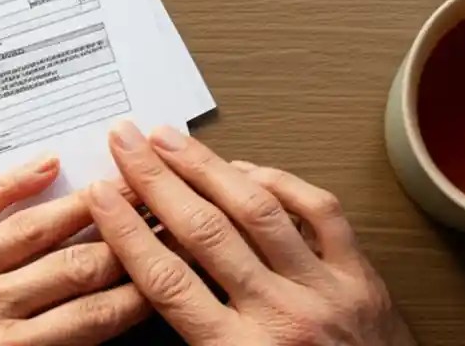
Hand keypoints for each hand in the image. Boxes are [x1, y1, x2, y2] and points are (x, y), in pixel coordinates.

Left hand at [0, 156, 149, 345]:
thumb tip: (80, 342)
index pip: (94, 318)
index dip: (142, 289)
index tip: (173, 268)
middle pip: (77, 266)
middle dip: (130, 241)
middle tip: (167, 215)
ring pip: (33, 230)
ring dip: (86, 206)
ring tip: (125, 184)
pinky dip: (10, 183)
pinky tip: (44, 164)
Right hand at [86, 123, 415, 345]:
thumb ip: (196, 343)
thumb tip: (152, 285)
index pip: (169, 282)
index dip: (128, 232)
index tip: (104, 196)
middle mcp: (283, 318)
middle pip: (206, 232)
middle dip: (158, 180)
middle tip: (127, 142)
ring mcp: (325, 291)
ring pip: (258, 210)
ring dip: (208, 167)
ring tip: (172, 140)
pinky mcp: (360, 277)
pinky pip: (319, 212)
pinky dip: (279, 182)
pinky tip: (247, 167)